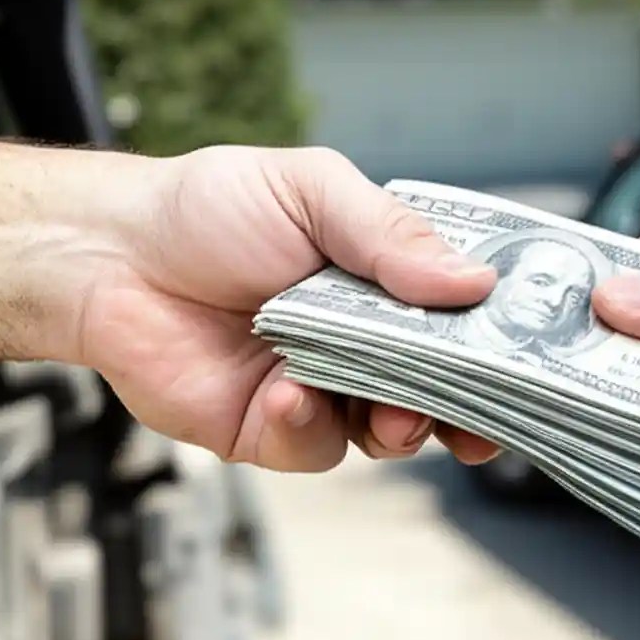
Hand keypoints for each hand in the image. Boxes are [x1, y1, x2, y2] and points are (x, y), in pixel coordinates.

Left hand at [74, 145, 502, 470]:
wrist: (107, 256)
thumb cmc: (209, 210)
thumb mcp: (314, 191)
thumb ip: (391, 235)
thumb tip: (472, 280)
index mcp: (391, 285)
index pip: (468, 322)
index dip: (503, 345)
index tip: (533, 359)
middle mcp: (369, 343)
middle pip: (446, 389)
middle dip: (468, 405)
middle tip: (475, 406)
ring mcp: (327, 388)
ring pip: (392, 431)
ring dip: (398, 423)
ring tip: (386, 405)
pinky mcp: (274, 429)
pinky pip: (316, 448)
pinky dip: (309, 425)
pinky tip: (286, 392)